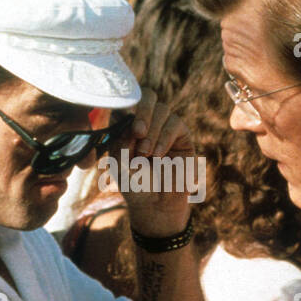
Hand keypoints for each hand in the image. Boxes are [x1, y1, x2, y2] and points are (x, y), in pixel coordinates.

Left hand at [116, 87, 195, 236]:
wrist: (155, 204)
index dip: (127, 105)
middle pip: (148, 96)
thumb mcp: (119, 162)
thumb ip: (122, 139)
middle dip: (142, 112)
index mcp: (128, 123)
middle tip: (138, 133)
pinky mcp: (181, 136)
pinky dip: (164, 137)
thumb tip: (133, 123)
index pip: (128, 99)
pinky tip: (158, 154)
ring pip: (162, 109)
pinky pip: (175, 123)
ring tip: (146, 154)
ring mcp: (165, 127)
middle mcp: (148, 121)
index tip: (125, 127)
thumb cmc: (134, 184)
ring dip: (153, 131)